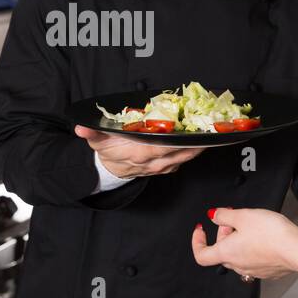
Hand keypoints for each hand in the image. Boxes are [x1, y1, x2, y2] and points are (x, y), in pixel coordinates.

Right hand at [75, 125, 204, 178]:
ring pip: (187, 156)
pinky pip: (186, 158)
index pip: (162, 147)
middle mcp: (155, 162)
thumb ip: (91, 133)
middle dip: (200, 141)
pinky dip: (197, 149)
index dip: (179, 140)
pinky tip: (206, 138)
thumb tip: (81, 128)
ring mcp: (164, 166)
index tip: (194, 131)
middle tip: (217, 127)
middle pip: (182, 151)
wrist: (111, 170)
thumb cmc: (108, 151)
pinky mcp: (169, 166)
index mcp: (140, 153)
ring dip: (202, 145)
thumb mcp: (97, 141)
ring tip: (217, 131)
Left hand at [190, 207, 297, 279]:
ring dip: (238, 241)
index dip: (197, 242)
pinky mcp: (268, 272)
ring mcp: (253, 270)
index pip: (201, 255)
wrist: (297, 250)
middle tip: (234, 220)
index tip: (201, 230)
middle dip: (224, 234)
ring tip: (250, 226)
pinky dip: (252, 248)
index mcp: (226, 253)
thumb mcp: (243, 215)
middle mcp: (238, 265)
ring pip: (238, 256)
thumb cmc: (270, 234)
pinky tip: (264, 237)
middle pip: (222, 252)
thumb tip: (213, 216)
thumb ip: (224, 215)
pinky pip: (254, 260)